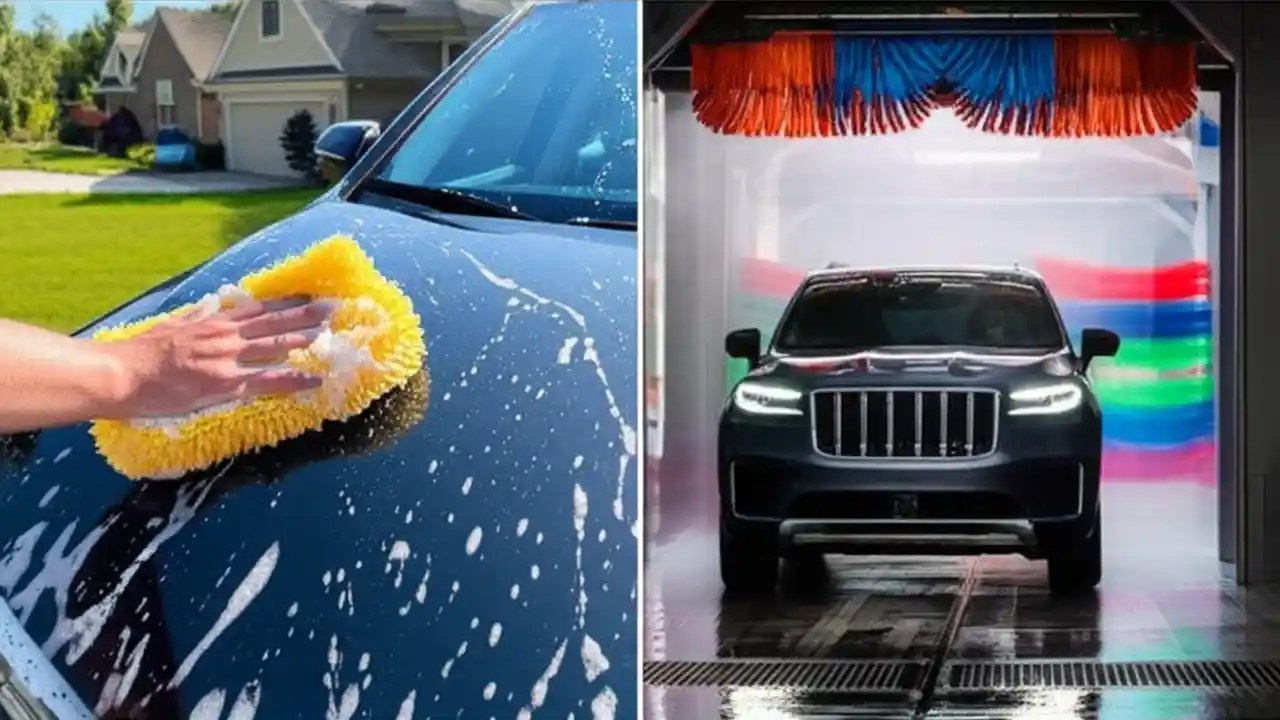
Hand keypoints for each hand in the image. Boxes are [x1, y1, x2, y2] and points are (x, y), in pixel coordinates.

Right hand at [98, 296, 333, 418]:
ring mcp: (228, 358)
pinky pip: (268, 381)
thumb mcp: (169, 325)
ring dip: (306, 338)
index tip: (306, 295)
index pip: (256, 308)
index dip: (284, 302)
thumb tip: (206, 304)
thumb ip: (192, 315)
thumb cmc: (140, 353)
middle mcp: (225, 336)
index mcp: (212, 323)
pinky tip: (314, 379)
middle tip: (332, 307)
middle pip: (273, 321)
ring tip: (330, 334)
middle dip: (305, 314)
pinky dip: (293, 379)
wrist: (122, 373)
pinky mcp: (226, 383)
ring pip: (275, 344)